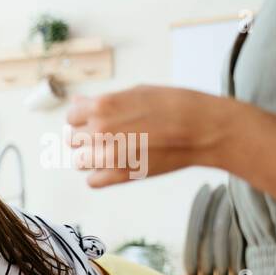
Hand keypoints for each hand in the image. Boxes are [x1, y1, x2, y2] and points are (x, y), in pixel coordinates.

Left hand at [66, 85, 228, 187]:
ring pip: (79, 162)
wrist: (204, 129)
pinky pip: (92, 181)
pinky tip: (116, 167)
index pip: (71, 116)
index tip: (95, 121)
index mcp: (102, 106)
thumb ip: (103, 102)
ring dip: (92, 158)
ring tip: (115, 151)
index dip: (83, 119)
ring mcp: (108, 155)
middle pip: (72, 140)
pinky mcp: (120, 176)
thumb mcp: (137, 92)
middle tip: (108, 136)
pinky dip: (101, 176)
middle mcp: (100, 130)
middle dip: (86, 138)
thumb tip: (77, 104)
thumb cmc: (176, 105)